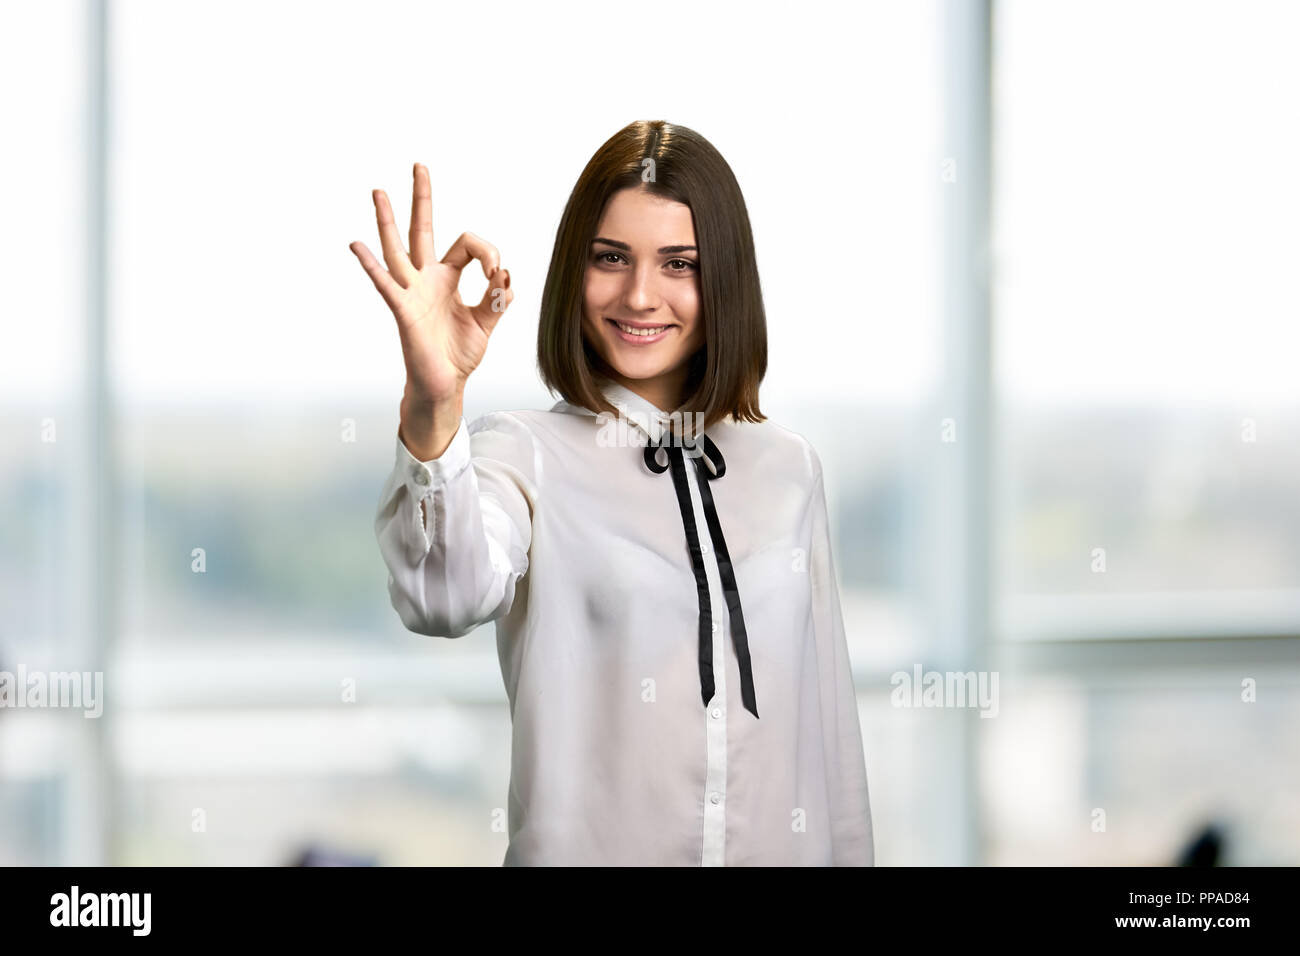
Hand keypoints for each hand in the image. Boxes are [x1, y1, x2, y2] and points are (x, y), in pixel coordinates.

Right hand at [349, 162, 513, 404]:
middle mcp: (426, 279)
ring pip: (397, 249)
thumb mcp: (486, 322)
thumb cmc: (459, 354)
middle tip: (419, 166)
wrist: (446, 384)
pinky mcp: (403, 310)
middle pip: (421, 229)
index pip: (468, 244)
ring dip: (387, 220)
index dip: (487, 252)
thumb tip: (505, 275)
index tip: (497, 274)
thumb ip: (497, 298)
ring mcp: (412, 292)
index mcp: (447, 278)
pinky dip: (371, 265)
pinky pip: (385, 284)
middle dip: (421, 198)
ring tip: (378, 191)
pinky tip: (357, 246)